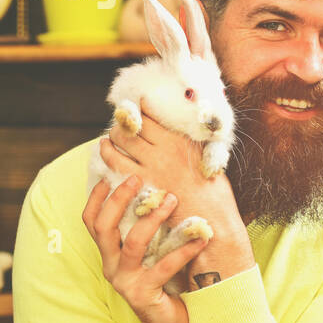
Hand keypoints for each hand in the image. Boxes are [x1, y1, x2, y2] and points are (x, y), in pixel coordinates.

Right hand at [83, 169, 206, 322]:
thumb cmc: (167, 285)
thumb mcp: (155, 254)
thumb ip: (151, 230)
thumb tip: (161, 192)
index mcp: (110, 255)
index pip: (91, 222)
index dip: (96, 197)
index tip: (109, 174)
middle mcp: (111, 267)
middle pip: (103, 227)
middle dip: (119, 199)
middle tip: (139, 179)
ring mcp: (126, 282)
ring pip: (132, 243)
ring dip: (152, 218)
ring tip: (172, 200)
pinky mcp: (144, 294)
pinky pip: (165, 266)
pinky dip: (185, 248)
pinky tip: (202, 237)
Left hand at [102, 95, 239, 228]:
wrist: (212, 218)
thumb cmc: (215, 191)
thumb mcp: (209, 158)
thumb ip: (192, 143)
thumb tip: (183, 130)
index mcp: (181, 140)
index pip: (152, 115)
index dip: (141, 107)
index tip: (138, 104)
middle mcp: (164, 149)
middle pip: (133, 125)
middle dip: (123, 122)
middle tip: (121, 124)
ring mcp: (150, 166)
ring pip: (120, 141)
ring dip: (111, 137)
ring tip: (109, 138)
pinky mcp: (141, 184)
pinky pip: (116, 164)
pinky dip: (108, 156)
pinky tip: (107, 155)